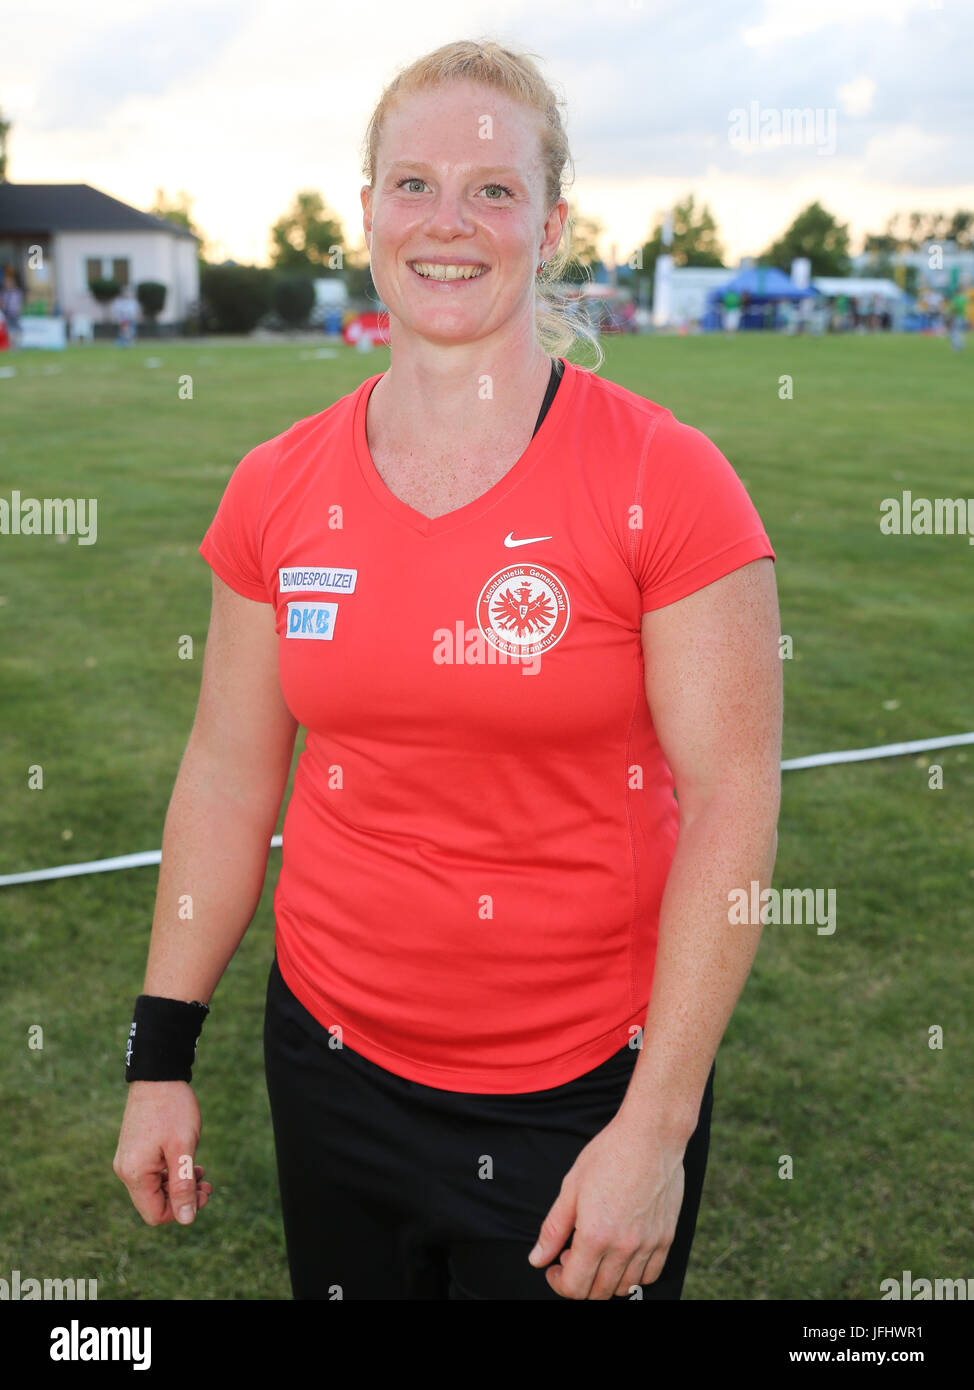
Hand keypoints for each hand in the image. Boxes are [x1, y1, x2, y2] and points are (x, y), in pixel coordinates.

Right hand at [113, 1081, 212, 1225]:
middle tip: (207, 1184)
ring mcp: (127, 1159)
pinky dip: (170, 1173)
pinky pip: (151, 1174)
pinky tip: (188, 1163)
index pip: (155, 1214)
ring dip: (179, 1185)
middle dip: (183, 1198)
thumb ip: (183, 1186)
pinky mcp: (133, 1150)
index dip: (182, 1211)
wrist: (158, 1075)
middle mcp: (125, 1170)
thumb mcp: (183, 1148)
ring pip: (154, 1189)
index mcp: (134, 1174)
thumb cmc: (172, 1109)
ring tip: (200, 1172)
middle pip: (154, 1203)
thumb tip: (186, 1220)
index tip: (203, 1194)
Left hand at [527, 1112, 686, 1298]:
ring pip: (624, 1288)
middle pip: (598, 1293)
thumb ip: (553, 1229)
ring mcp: (648, 1244)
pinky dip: (634, 1274)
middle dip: (579, 1282)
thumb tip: (537, 1259)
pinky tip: (622, 1253)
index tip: (554, 1267)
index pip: (574, 1287)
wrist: (651, 1136)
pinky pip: (650, 1275)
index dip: (558, 1282)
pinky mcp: (666, 1238)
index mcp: (595, 1235)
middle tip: (573, 1255)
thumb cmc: (608, 1154)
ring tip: (597, 1253)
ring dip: (606, 1280)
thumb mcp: (571, 1187)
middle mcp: (623, 1247)